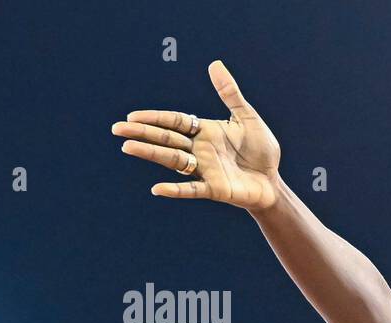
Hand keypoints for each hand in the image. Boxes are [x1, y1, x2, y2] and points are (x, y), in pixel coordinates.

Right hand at [111, 60, 281, 209]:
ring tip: (128, 147)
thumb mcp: (247, 119)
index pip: (174, 121)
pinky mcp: (214, 189)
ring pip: (173, 160)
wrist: (273, 182)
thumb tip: (214, 64)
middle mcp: (199, 150)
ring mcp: (205, 170)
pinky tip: (157, 189)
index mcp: (205, 131)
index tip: (133, 116)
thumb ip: (230, 94)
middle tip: (118, 129)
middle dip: (143, 133)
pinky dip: (175, 189)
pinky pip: (191, 190)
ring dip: (151, 153)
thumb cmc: (261, 151)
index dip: (155, 118)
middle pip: (166, 139)